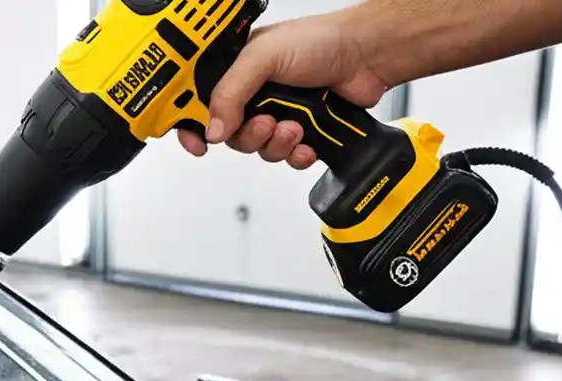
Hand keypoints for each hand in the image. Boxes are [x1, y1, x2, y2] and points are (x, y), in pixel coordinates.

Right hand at [178, 9, 390, 169]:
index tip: (199, 144)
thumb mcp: (264, 57)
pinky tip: (306, 142)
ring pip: (258, 149)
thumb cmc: (321, 41)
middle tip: (266, 123)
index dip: (194, 126)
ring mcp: (278, 113)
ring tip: (294, 127)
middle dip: (248, 135)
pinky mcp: (301, 132)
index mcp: (236, 71)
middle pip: (230, 134)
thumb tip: (213, 129)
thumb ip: (231, 91)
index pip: (201, 103)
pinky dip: (295, 155)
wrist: (367, 56)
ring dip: (275, 144)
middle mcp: (254, 94)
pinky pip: (286, 158)